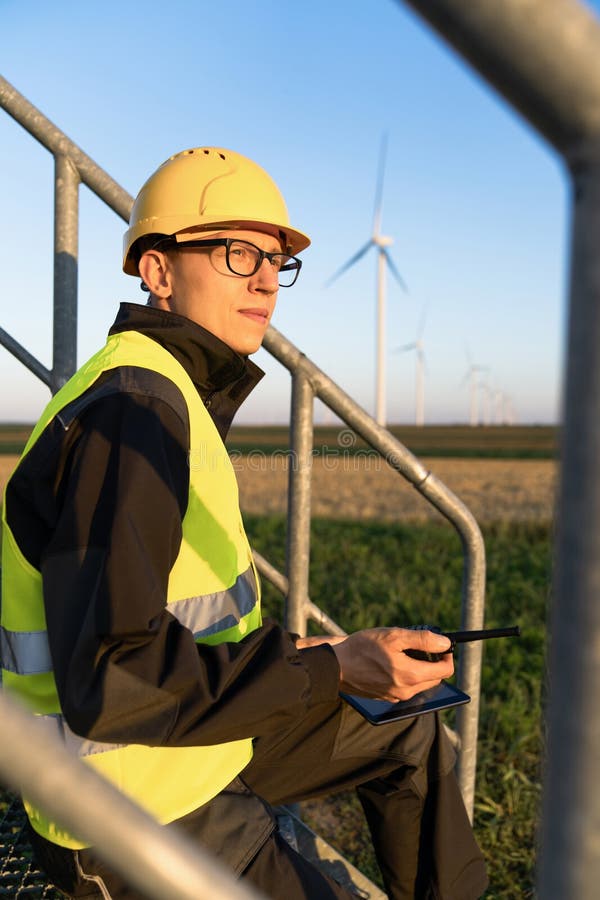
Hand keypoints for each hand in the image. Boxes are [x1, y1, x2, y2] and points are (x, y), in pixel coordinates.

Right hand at [328, 627, 453, 701]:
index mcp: (412, 676)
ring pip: (420, 683)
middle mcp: (407, 691)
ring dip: (419, 668)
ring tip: (402, 651)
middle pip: (434, 678)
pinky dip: (405, 675)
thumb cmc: (364, 648)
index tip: (440, 644)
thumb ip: (423, 639)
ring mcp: (396, 697)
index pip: (445, 670)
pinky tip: (391, 661)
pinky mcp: (386, 698)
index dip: (447, 655)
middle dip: (433, 661)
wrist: (337, 665)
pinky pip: (405, 687)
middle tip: (420, 645)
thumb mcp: (395, 636)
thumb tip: (445, 643)